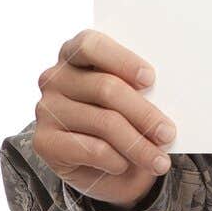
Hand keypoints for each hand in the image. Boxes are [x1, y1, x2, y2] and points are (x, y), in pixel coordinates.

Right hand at [31, 29, 176, 209]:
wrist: (101, 163)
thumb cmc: (122, 118)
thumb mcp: (133, 99)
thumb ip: (140, 90)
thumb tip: (165, 99)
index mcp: (75, 52)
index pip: (91, 45)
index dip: (122, 60)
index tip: (150, 79)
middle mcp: (55, 77)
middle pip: (105, 88)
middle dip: (144, 114)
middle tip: (168, 133)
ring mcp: (46, 109)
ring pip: (103, 122)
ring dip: (138, 145)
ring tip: (159, 161)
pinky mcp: (44, 141)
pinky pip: (90, 149)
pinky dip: (115, 160)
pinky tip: (125, 165)